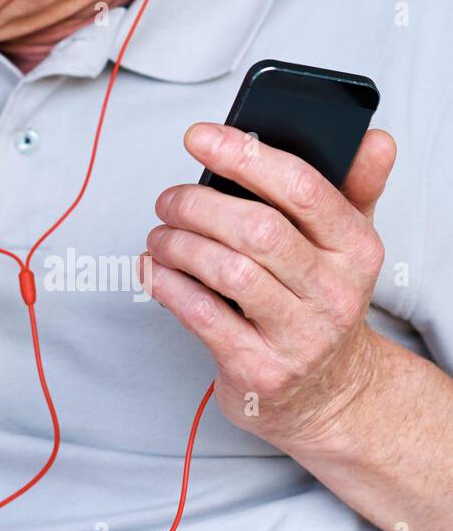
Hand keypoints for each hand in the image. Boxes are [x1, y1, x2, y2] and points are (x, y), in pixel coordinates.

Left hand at [144, 122, 395, 453]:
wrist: (329, 393)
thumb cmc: (319, 300)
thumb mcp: (347, 246)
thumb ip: (355, 186)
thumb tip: (375, 139)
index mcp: (357, 250)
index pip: (303, 189)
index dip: (245, 156)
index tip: (199, 136)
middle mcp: (335, 293)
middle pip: (256, 229)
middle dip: (197, 205)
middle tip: (168, 200)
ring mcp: (299, 336)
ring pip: (227, 270)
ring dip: (177, 244)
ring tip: (160, 236)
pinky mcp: (260, 369)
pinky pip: (202, 315)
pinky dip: (167, 284)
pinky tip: (155, 270)